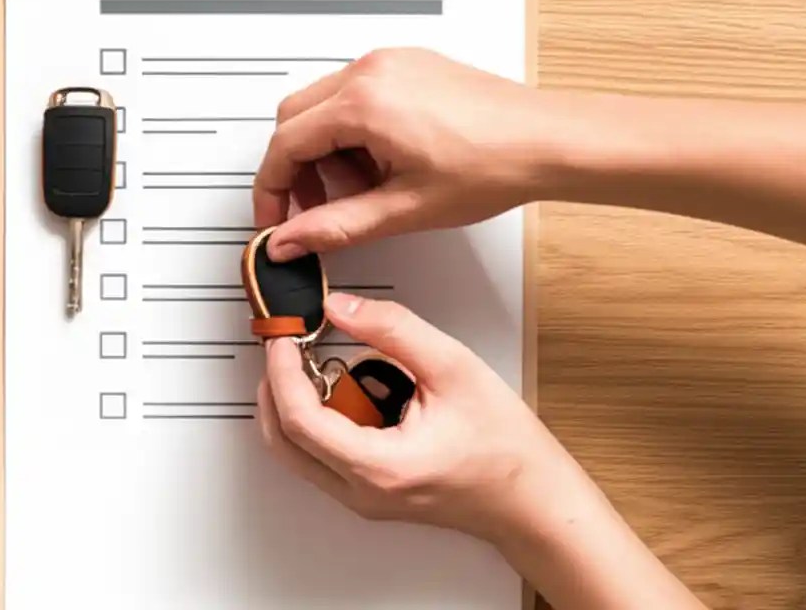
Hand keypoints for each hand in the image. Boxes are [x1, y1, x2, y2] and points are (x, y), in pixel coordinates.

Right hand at [253, 48, 557, 260]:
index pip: (285, 144)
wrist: (547, 141)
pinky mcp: (409, 66)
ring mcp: (391, 63)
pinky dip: (353, 132)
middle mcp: (372, 71)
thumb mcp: (403, 210)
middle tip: (317, 210)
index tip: (275, 220)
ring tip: (364, 190)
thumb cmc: (494, 164)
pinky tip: (383, 165)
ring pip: (324, 106)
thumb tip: (290, 240)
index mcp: (363, 102)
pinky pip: (356, 95)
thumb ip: (335, 227)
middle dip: (297, 170)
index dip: (272, 189)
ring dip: (327, 152)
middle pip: (295, 118)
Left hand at [257, 293, 708, 609]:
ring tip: (310, 361)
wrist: (531, 498)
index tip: (283, 336)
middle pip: (282, 441)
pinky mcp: (368, 493)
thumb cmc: (505, 448)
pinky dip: (314, 420)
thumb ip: (393, 330)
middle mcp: (362, 490)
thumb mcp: (452, 367)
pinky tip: (336, 388)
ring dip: (291, 404)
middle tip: (285, 345)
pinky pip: (318, 457)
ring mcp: (362, 497)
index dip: (281, 370)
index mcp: (380, 466)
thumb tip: (342, 308)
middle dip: (274, 387)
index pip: (300, 418)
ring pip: (295, 453)